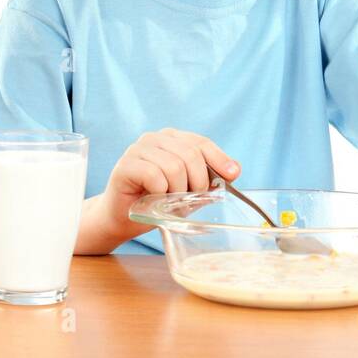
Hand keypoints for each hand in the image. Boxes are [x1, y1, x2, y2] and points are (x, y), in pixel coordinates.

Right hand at [99, 128, 240, 237]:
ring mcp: (137, 149)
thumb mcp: (188, 191)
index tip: (232, 175)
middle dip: (197, 182)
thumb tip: (234, 170)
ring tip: (168, 201)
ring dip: (177, 191)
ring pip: (174, 166)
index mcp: (171, 139)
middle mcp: (154, 138)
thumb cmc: (157, 203)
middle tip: (190, 198)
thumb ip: (208, 179)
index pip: (201, 143)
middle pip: (190, 154)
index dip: (219, 159)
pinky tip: (154, 198)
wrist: (122, 219)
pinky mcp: (125, 165)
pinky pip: (154, 175)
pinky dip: (160, 192)